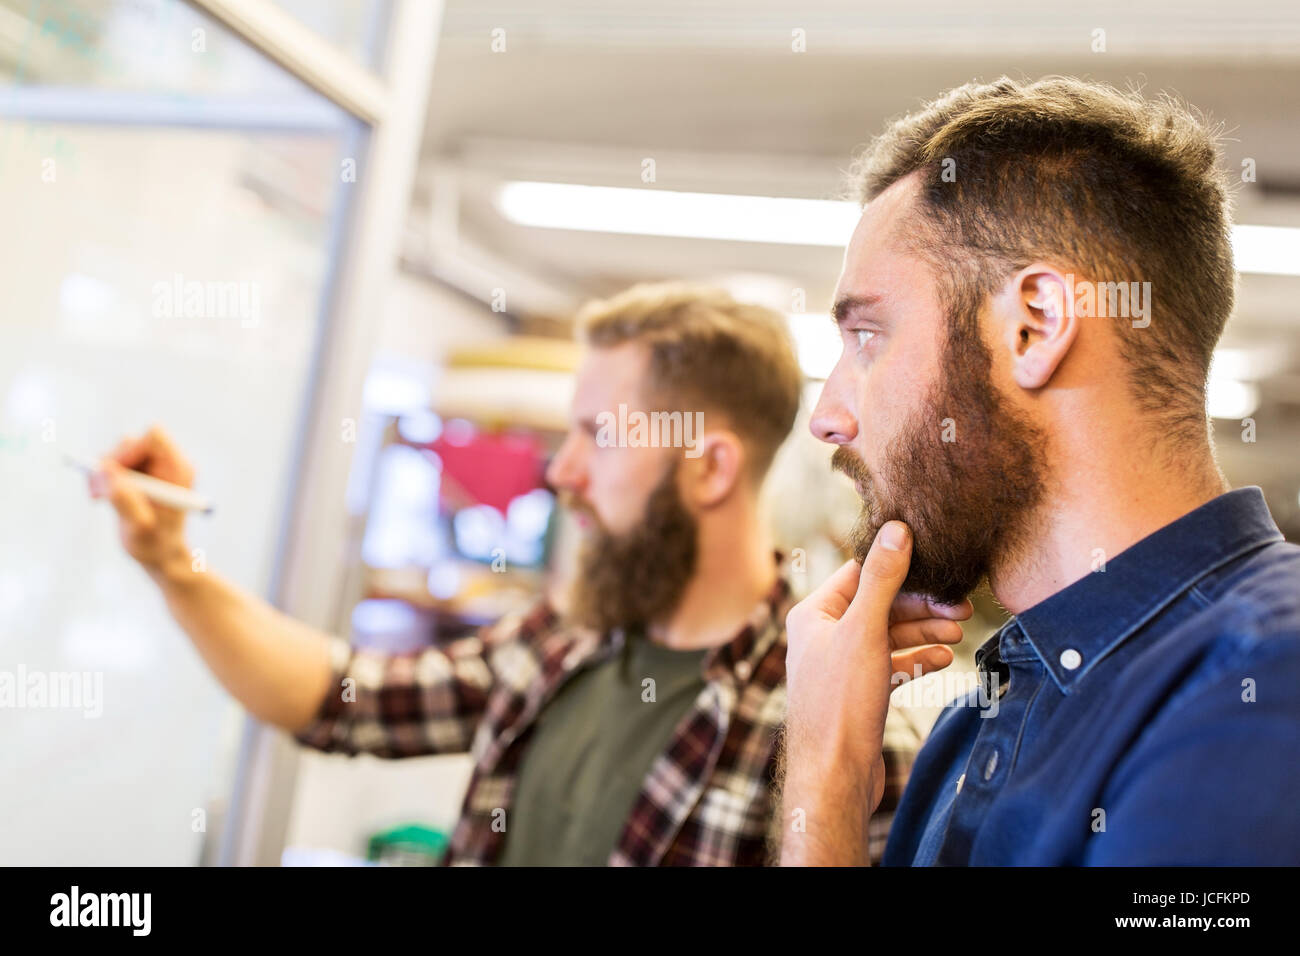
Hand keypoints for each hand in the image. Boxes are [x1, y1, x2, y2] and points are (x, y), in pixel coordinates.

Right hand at [89, 424, 195, 578]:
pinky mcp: (139, 476)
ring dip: (102, 472)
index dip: (129, 450)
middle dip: (110, 464)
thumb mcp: (140, 528)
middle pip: (132, 442)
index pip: (153, 438)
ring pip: (119, 453)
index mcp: (178, 470)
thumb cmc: (156, 546)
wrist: (161, 557)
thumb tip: (104, 470)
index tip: (113, 474)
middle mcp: (168, 464)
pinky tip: (99, 496)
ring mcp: (153, 469)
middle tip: (96, 491)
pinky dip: (101, 478)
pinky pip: (114, 465)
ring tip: (97, 497)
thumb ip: (125, 499)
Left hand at [784, 521, 968, 812]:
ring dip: (924, 631)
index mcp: (814, 613)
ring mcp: (841, 665)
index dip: (901, 568)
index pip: (861, 573)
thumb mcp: (864, 631)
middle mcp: (823, 635)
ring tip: (959, 631)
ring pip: (888, 636)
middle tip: (961, 606)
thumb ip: (882, 580)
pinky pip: (891, 665)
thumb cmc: (840, 703)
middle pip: (879, 605)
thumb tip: (896, 528)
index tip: (940, 567)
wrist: (834, 777)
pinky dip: (917, 659)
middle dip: (920, 605)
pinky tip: (945, 658)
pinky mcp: (858, 693)